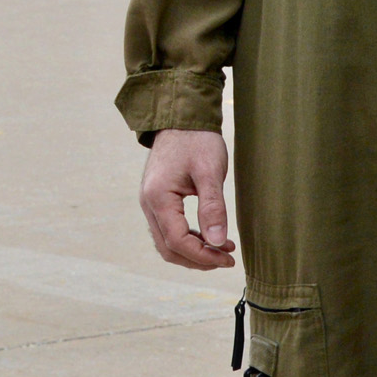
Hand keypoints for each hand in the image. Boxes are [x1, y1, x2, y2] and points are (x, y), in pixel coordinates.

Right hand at [140, 129, 235, 269]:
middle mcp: (148, 203)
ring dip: (193, 251)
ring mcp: (150, 202)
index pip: (177, 241)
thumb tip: (217, 242)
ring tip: (222, 249)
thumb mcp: (210, 171)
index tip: (228, 258)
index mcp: (158, 197)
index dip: (202, 256)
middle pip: (168, 248)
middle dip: (198, 259)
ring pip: (167, 242)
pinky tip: (209, 236)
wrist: (182, 117)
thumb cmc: (197, 140)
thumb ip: (212, 207)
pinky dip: (188, 239)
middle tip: (227, 258)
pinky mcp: (157, 199)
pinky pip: (169, 229)